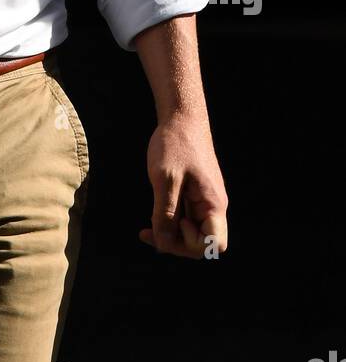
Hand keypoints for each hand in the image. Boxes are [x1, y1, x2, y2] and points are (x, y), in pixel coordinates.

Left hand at [139, 112, 227, 258]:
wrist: (181, 116)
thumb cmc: (175, 144)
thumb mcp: (165, 179)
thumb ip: (165, 213)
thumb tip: (163, 244)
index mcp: (213, 203)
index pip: (215, 244)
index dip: (192, 244)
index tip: (173, 224)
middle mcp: (213, 205)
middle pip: (202, 242)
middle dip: (176, 243)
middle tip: (149, 232)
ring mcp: (204, 200)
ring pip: (192, 231)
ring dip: (170, 234)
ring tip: (146, 229)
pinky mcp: (195, 194)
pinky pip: (186, 218)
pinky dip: (170, 222)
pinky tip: (152, 218)